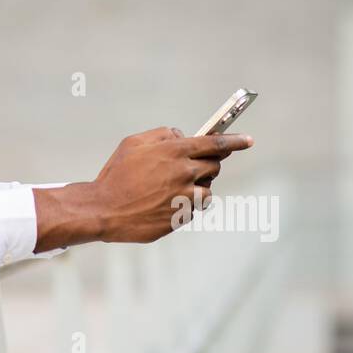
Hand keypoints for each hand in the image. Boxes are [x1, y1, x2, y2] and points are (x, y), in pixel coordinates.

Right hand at [88, 125, 253, 242]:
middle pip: (214, 166)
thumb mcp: (133, 143)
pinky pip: (195, 208)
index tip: (248, 140)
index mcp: (174, 152)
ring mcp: (184, 197)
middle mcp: (184, 173)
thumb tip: (181, 136)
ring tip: (172, 188)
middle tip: (190, 167)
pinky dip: (186, 204)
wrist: (103, 209)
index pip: (215, 143)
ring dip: (197, 187)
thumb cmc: (116, 175)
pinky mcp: (181, 217)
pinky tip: (164, 202)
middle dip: (208, 164)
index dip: (235, 140)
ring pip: (207, 190)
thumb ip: (162, 135)